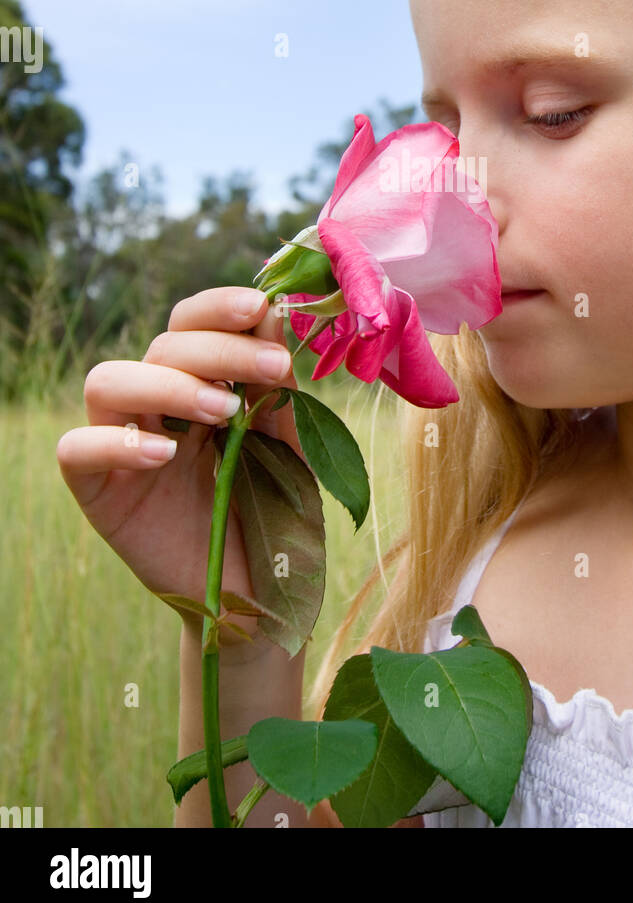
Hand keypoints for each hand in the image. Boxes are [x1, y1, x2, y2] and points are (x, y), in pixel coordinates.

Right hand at [56, 286, 303, 651]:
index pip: (189, 323)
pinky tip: (164, 454)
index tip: (263, 307)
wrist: (262, 595)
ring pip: (107, 381)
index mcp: (200, 384)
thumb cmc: (274, 515)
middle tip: (273, 367)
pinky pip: (75, 449)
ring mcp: (121, 446)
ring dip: (167, 383)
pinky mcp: (98, 493)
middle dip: (219, 348)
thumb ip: (276, 386)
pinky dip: (114, 441)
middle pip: (160, 346)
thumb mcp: (288, 443)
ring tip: (222, 411)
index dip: (218, 307)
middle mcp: (155, 407)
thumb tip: (275, 312)